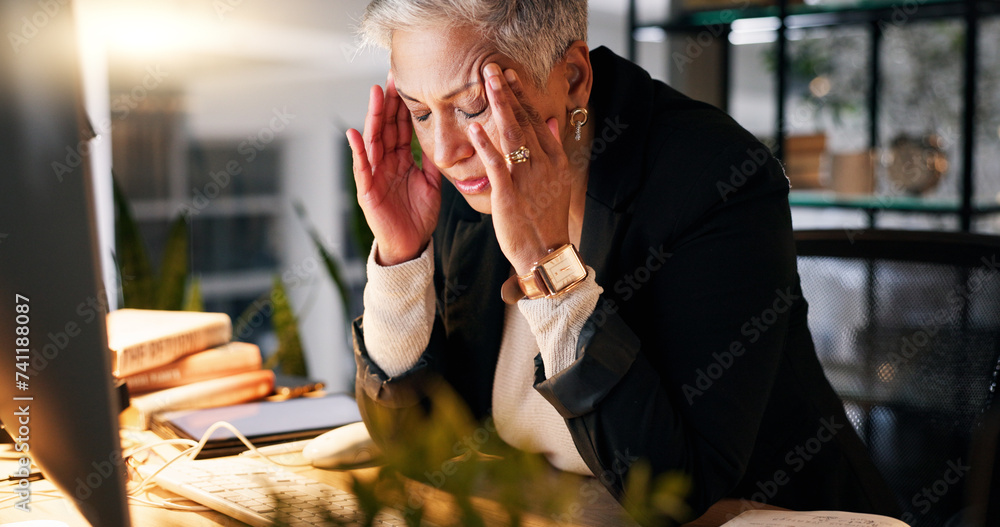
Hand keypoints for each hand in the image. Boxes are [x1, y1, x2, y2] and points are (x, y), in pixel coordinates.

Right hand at [347, 73, 441, 265]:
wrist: (412, 245)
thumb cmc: (419, 216)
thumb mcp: (432, 184)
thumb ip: (433, 162)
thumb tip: (443, 139)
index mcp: (400, 160)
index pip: (400, 128)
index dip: (402, 107)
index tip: (406, 83)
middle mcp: (385, 163)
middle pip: (386, 128)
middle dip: (388, 103)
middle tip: (391, 78)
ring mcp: (375, 175)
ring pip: (373, 141)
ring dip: (373, 117)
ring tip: (375, 95)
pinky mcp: (367, 191)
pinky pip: (362, 168)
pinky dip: (358, 151)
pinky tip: (354, 134)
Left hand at [466, 64, 572, 274]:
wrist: (546, 253)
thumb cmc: (547, 219)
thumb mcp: (558, 181)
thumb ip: (553, 149)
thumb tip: (553, 122)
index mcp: (554, 160)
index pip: (536, 121)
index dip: (521, 97)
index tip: (509, 76)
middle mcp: (543, 164)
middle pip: (524, 121)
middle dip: (507, 93)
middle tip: (492, 68)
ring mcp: (527, 178)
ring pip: (512, 135)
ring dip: (499, 106)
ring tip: (486, 83)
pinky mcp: (509, 194)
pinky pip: (496, 164)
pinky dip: (485, 145)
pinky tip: (474, 128)